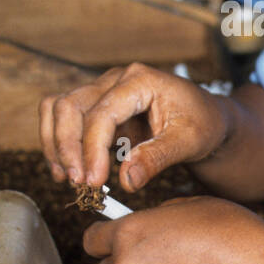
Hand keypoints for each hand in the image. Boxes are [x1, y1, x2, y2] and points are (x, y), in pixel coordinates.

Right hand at [38, 63, 230, 190]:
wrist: (207, 119)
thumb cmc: (203, 124)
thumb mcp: (189, 142)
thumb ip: (157, 158)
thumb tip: (126, 181)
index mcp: (140, 81)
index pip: (102, 113)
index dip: (92, 149)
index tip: (94, 182)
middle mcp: (116, 80)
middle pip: (70, 106)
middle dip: (67, 147)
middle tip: (78, 183)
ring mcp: (103, 91)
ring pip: (59, 109)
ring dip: (56, 144)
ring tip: (68, 179)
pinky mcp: (97, 107)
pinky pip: (65, 119)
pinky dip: (59, 143)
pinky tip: (68, 171)